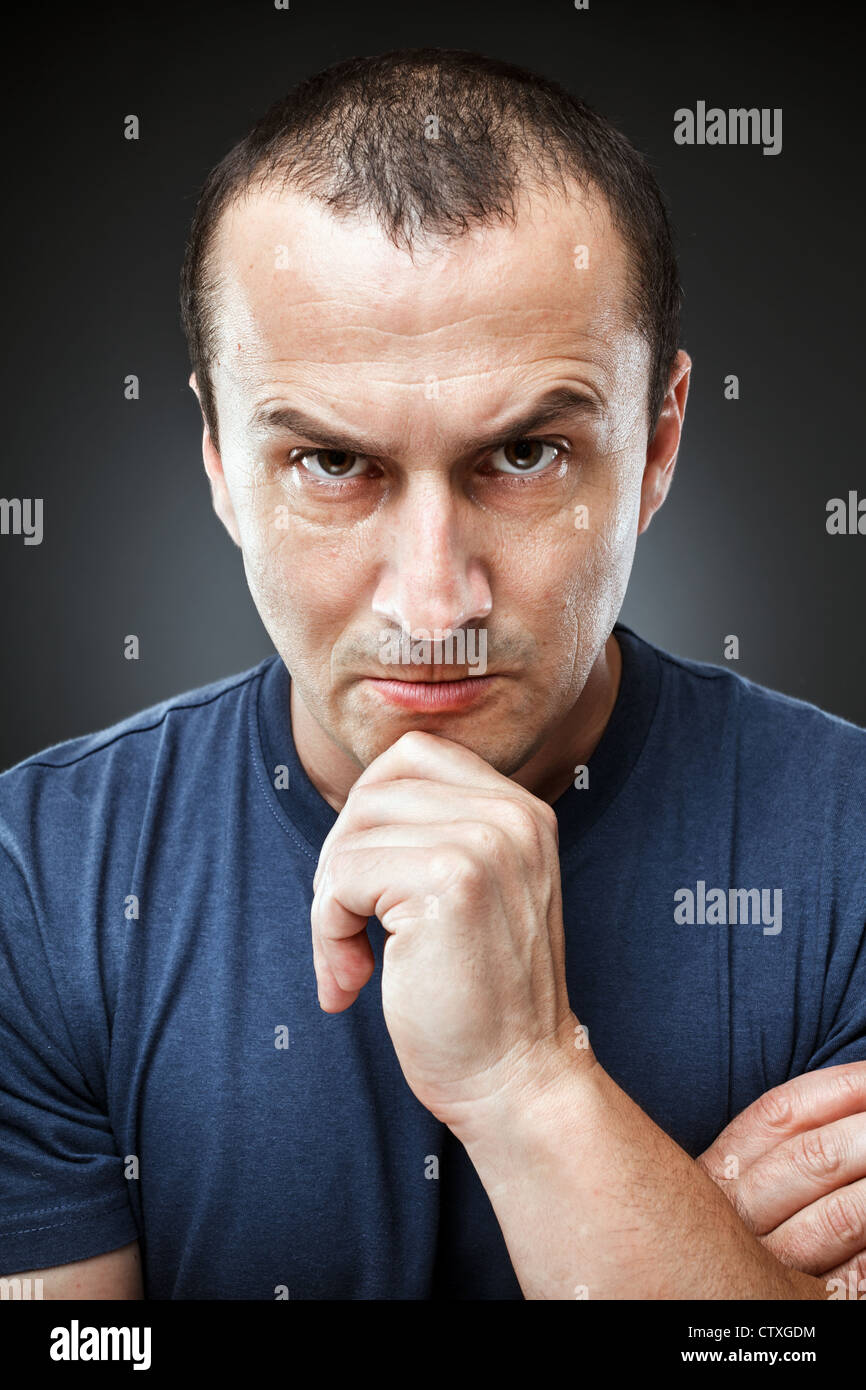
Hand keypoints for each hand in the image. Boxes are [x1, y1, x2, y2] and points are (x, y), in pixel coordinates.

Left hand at [310, 729, 580, 1131]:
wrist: (518, 1081)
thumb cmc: (479, 1000)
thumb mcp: (474, 892)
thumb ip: (437, 835)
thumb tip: (355, 802)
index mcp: (522, 809)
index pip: (414, 756)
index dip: (367, 816)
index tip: (368, 888)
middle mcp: (512, 814)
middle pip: (374, 789)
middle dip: (341, 858)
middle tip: (346, 928)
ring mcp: (485, 842)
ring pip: (351, 834)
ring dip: (329, 903)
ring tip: (349, 962)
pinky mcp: (451, 881)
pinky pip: (343, 877)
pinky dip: (327, 931)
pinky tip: (353, 982)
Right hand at [697, 1062, 865, 1296]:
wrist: (700, 1299)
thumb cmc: (727, 1234)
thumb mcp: (722, 1185)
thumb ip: (767, 1149)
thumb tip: (843, 1102)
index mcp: (717, 1175)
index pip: (780, 1114)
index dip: (839, 1088)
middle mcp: (738, 1220)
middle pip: (814, 1159)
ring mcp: (771, 1269)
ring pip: (841, 1217)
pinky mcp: (803, 1307)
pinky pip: (854, 1275)